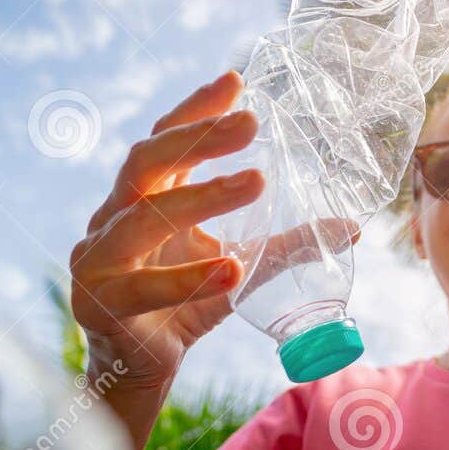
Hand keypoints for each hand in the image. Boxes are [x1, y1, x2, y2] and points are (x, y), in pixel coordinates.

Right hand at [69, 70, 357, 390]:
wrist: (143, 369)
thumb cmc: (184, 304)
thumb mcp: (239, 267)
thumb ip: (284, 245)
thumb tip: (350, 228)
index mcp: (144, 198)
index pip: (164, 139)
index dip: (196, 109)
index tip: (236, 81)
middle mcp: (113, 218)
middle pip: (146, 162)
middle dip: (199, 138)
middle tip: (253, 123)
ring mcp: (98, 259)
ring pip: (142, 217)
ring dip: (201, 197)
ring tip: (257, 183)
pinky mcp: (98, 304)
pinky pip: (143, 286)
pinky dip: (188, 276)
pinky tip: (230, 269)